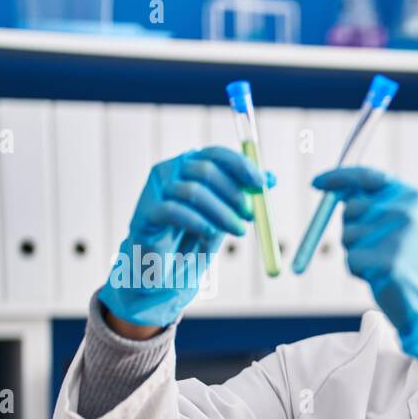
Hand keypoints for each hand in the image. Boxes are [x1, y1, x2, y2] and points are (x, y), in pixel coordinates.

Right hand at [99, 147, 267, 326]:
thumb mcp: (225, 211)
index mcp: (190, 165)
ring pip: (192, 192)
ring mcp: (155, 190)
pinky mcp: (146, 213)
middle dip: (234, 193)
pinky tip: (210, 234)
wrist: (168, 264)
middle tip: (251, 215)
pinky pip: (173, 211)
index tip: (262, 185)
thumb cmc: (196, 234)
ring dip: (222, 213)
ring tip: (238, 231)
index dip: (241, 166)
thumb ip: (244, 193)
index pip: (216, 154)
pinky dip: (197, 222)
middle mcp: (170, 171)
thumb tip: (271, 177)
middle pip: (205, 170)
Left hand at [312, 167, 417, 360]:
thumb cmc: (417, 263)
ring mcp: (396, 236)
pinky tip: (382, 277)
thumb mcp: (408, 224)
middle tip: (377, 247)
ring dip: (358, 251)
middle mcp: (405, 211)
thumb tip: (339, 192)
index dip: (337, 178)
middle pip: (351, 208)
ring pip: (348, 235)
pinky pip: (351, 259)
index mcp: (413, 197)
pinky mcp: (385, 262)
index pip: (366, 177)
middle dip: (353, 227)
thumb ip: (378, 204)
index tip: (316, 183)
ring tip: (385, 263)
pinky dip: (359, 271)